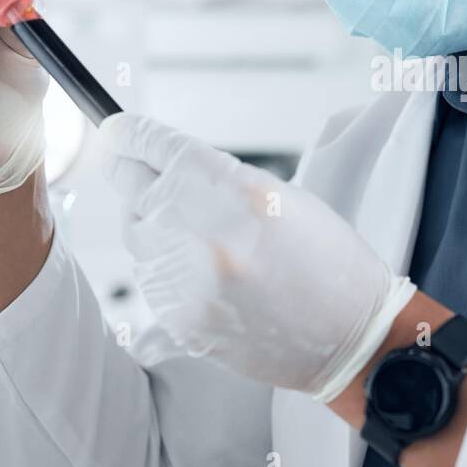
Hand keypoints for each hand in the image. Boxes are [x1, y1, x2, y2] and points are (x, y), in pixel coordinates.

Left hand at [99, 113, 415, 400]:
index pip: (154, 146)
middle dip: (132, 172)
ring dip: (153, 223)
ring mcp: (183, 278)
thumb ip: (216, 176)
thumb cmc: (327, 261)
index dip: (129, 133)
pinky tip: (207, 272)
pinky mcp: (177, 317)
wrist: (349, 336)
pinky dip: (168, 267)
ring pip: (135, 233)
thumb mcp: (280, 195)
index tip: (117, 130)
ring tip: (199, 234)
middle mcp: (199, 230)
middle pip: (129, 185)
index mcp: (232, 188)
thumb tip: (163, 164)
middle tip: (131, 165)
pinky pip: (151, 277)